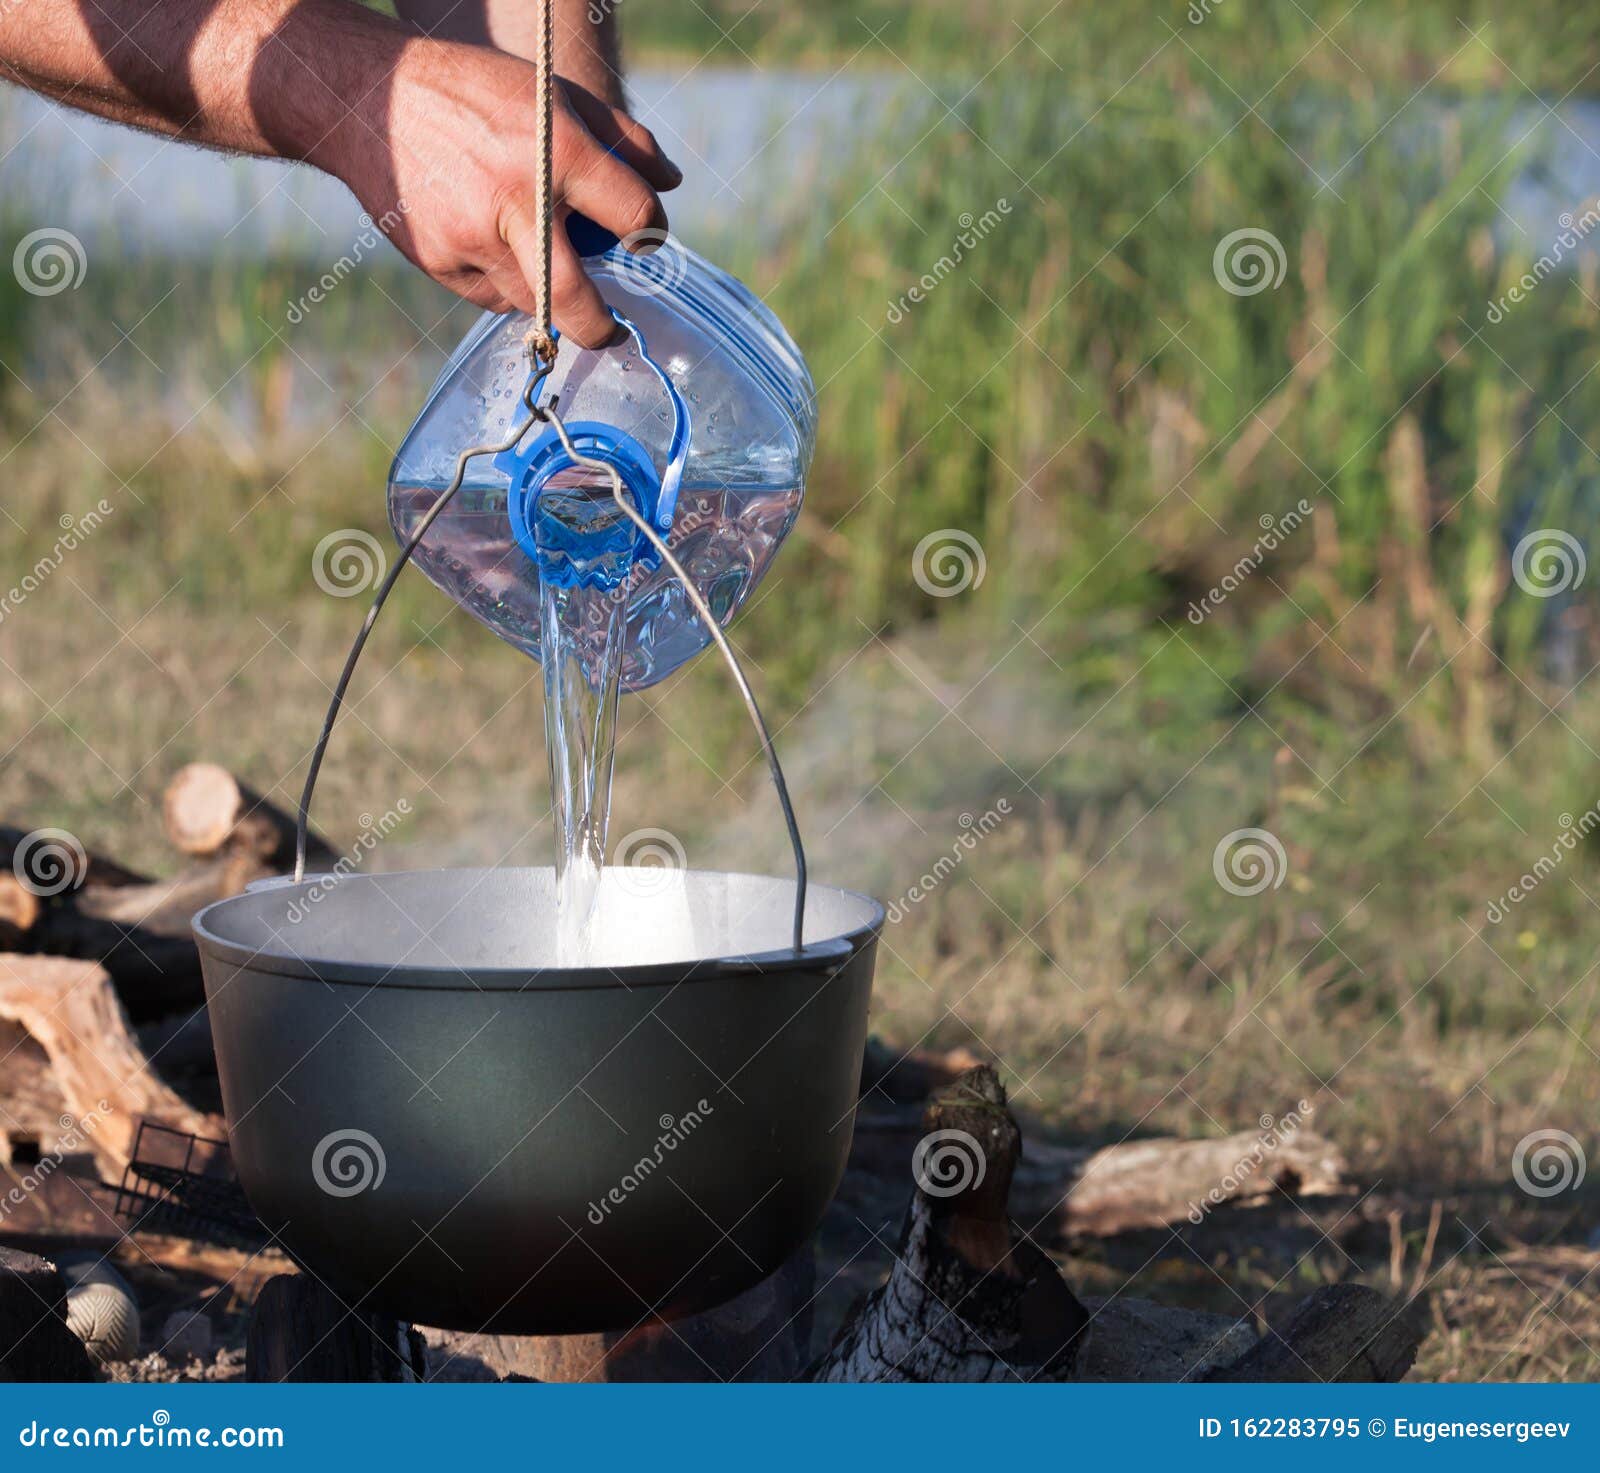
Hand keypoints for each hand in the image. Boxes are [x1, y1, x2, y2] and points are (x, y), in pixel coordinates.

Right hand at [331, 38, 681, 346]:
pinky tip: (487, 240)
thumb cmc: (474, 93)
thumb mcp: (553, 94)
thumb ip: (621, 137)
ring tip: (538, 255)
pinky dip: (503, 280)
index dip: (648, 232)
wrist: (368, 97)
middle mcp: (516, 201)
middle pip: (575, 300)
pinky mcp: (438, 260)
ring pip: (531, 303)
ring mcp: (472, 238)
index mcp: (556, 152)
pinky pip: (489, 295)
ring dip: (548, 295)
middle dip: (602, 328)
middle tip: (614, 331)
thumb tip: (668, 183)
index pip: (632, 214)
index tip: (642, 240)